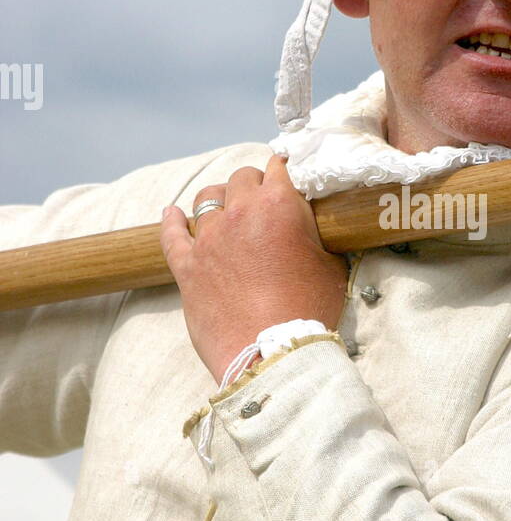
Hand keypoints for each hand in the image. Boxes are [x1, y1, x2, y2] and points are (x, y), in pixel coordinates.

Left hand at [160, 155, 349, 383]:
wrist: (272, 352)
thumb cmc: (308, 311)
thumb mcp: (329, 265)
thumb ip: (315, 238)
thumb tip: (309, 232)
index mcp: (279, 206)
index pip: (278, 168)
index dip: (283, 170)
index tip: (286, 175)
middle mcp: (240, 213)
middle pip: (241, 178)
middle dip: (253, 184)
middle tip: (262, 199)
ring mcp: (209, 239)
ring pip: (207, 198)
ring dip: (219, 197)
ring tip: (226, 207)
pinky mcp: (187, 266)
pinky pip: (171, 235)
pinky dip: (171, 221)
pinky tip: (172, 213)